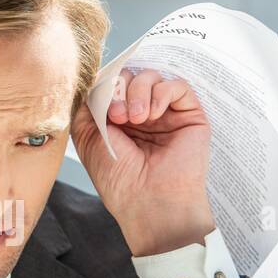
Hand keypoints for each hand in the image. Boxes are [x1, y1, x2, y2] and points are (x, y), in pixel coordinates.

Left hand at [70, 68, 215, 255]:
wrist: (149, 201)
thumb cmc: (119, 180)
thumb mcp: (88, 139)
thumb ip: (88, 106)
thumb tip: (96, 82)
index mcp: (117, 121)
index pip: (110, 85)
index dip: (104, 88)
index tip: (102, 109)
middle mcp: (141, 115)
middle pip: (129, 76)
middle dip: (119, 89)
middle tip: (117, 117)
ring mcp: (166, 114)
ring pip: (152, 76)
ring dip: (138, 91)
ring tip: (136, 119)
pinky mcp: (189, 115)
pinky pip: (177, 85)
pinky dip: (161, 93)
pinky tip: (153, 115)